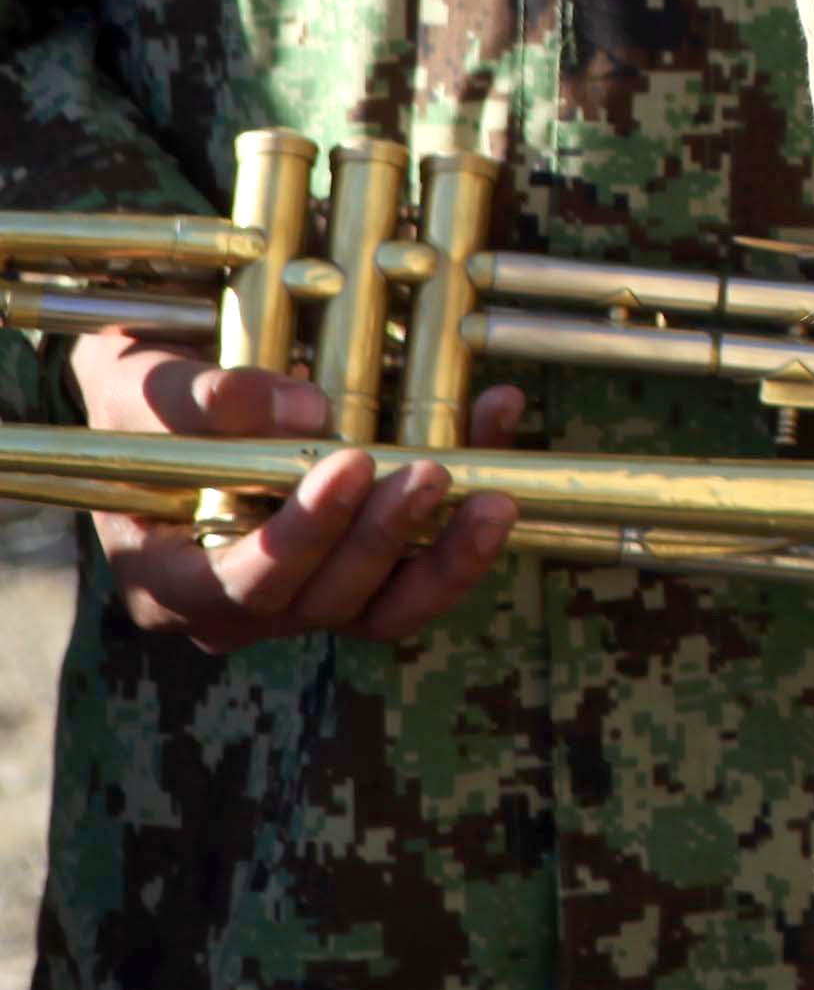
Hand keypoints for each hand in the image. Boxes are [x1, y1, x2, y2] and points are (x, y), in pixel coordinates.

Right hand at [67, 328, 525, 653]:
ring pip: (388, 607)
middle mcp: (242, 604)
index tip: (349, 465)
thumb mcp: (139, 382)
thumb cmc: (141, 399)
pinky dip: (470, 510)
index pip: (239, 586)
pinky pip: (428, 564)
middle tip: (428, 475)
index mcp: (169, 580)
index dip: (300, 539)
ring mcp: (310, 594)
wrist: (177, 395)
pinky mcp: (370, 570)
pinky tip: (499, 420)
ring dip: (447, 557)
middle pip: (322, 601)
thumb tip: (305, 416)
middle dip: (382, 541)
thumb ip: (200, 397)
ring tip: (493, 498)